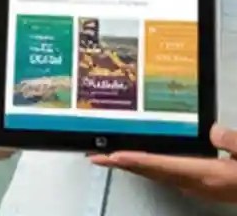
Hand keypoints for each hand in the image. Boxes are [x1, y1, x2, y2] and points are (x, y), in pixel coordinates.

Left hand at [90, 125, 236, 201]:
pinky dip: (152, 170)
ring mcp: (202, 188)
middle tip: (97, 157)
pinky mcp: (206, 187)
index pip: (164, 166)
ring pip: (160, 176)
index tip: (114, 156)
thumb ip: (234, 143)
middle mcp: (200, 184)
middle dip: (124, 165)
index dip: (137, 160)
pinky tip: (145, 165)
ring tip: (112, 159)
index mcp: (209, 176)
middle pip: (153, 172)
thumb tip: (213, 131)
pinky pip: (170, 177)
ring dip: (135, 167)